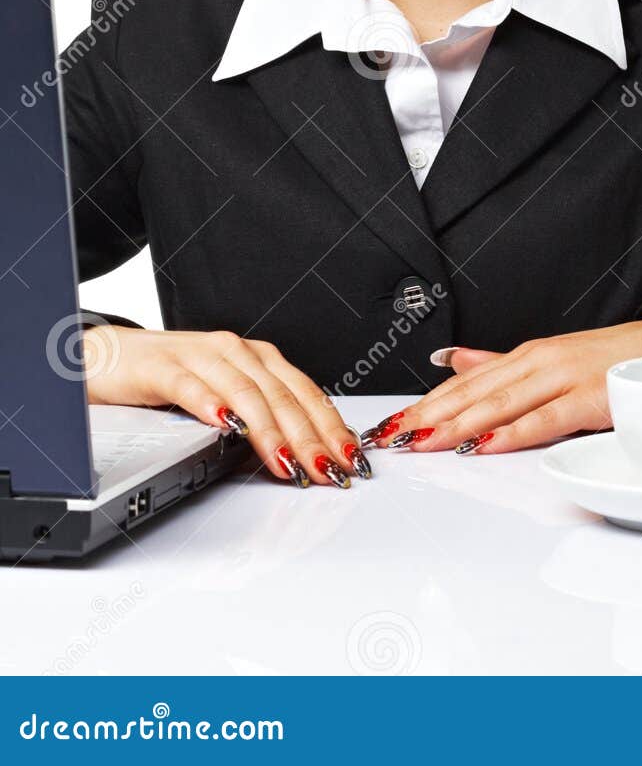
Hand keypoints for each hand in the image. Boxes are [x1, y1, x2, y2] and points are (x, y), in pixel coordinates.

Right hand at [81, 325, 368, 486]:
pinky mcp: (163, 366)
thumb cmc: (174, 377)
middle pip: (283, 396)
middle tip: (329, 470)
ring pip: (246, 392)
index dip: (331, 426)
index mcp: (259, 359)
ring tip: (288, 461)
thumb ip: (262, 417)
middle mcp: (237, 352)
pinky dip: (210, 404)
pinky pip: (191, 385)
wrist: (110, 356)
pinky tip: (224, 424)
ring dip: (270, 430)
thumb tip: (305, 454)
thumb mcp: (227, 397)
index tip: (350, 459)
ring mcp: (201, 356)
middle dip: (310, 437)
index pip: (306, 393)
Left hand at [372, 318, 641, 454]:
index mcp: (526, 356)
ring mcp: (564, 377)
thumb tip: (450, 360)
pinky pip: (545, 419)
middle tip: (392, 437)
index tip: (391, 422)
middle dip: (429, 415)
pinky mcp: (590, 398)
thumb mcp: (549, 359)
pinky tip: (485, 443)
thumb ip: (499, 366)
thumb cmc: (611, 359)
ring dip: (458, 423)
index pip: (465, 382)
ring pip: (501, 403)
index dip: (425, 403)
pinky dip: (513, 431)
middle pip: (474, 392)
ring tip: (423, 441)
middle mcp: (539, 362)